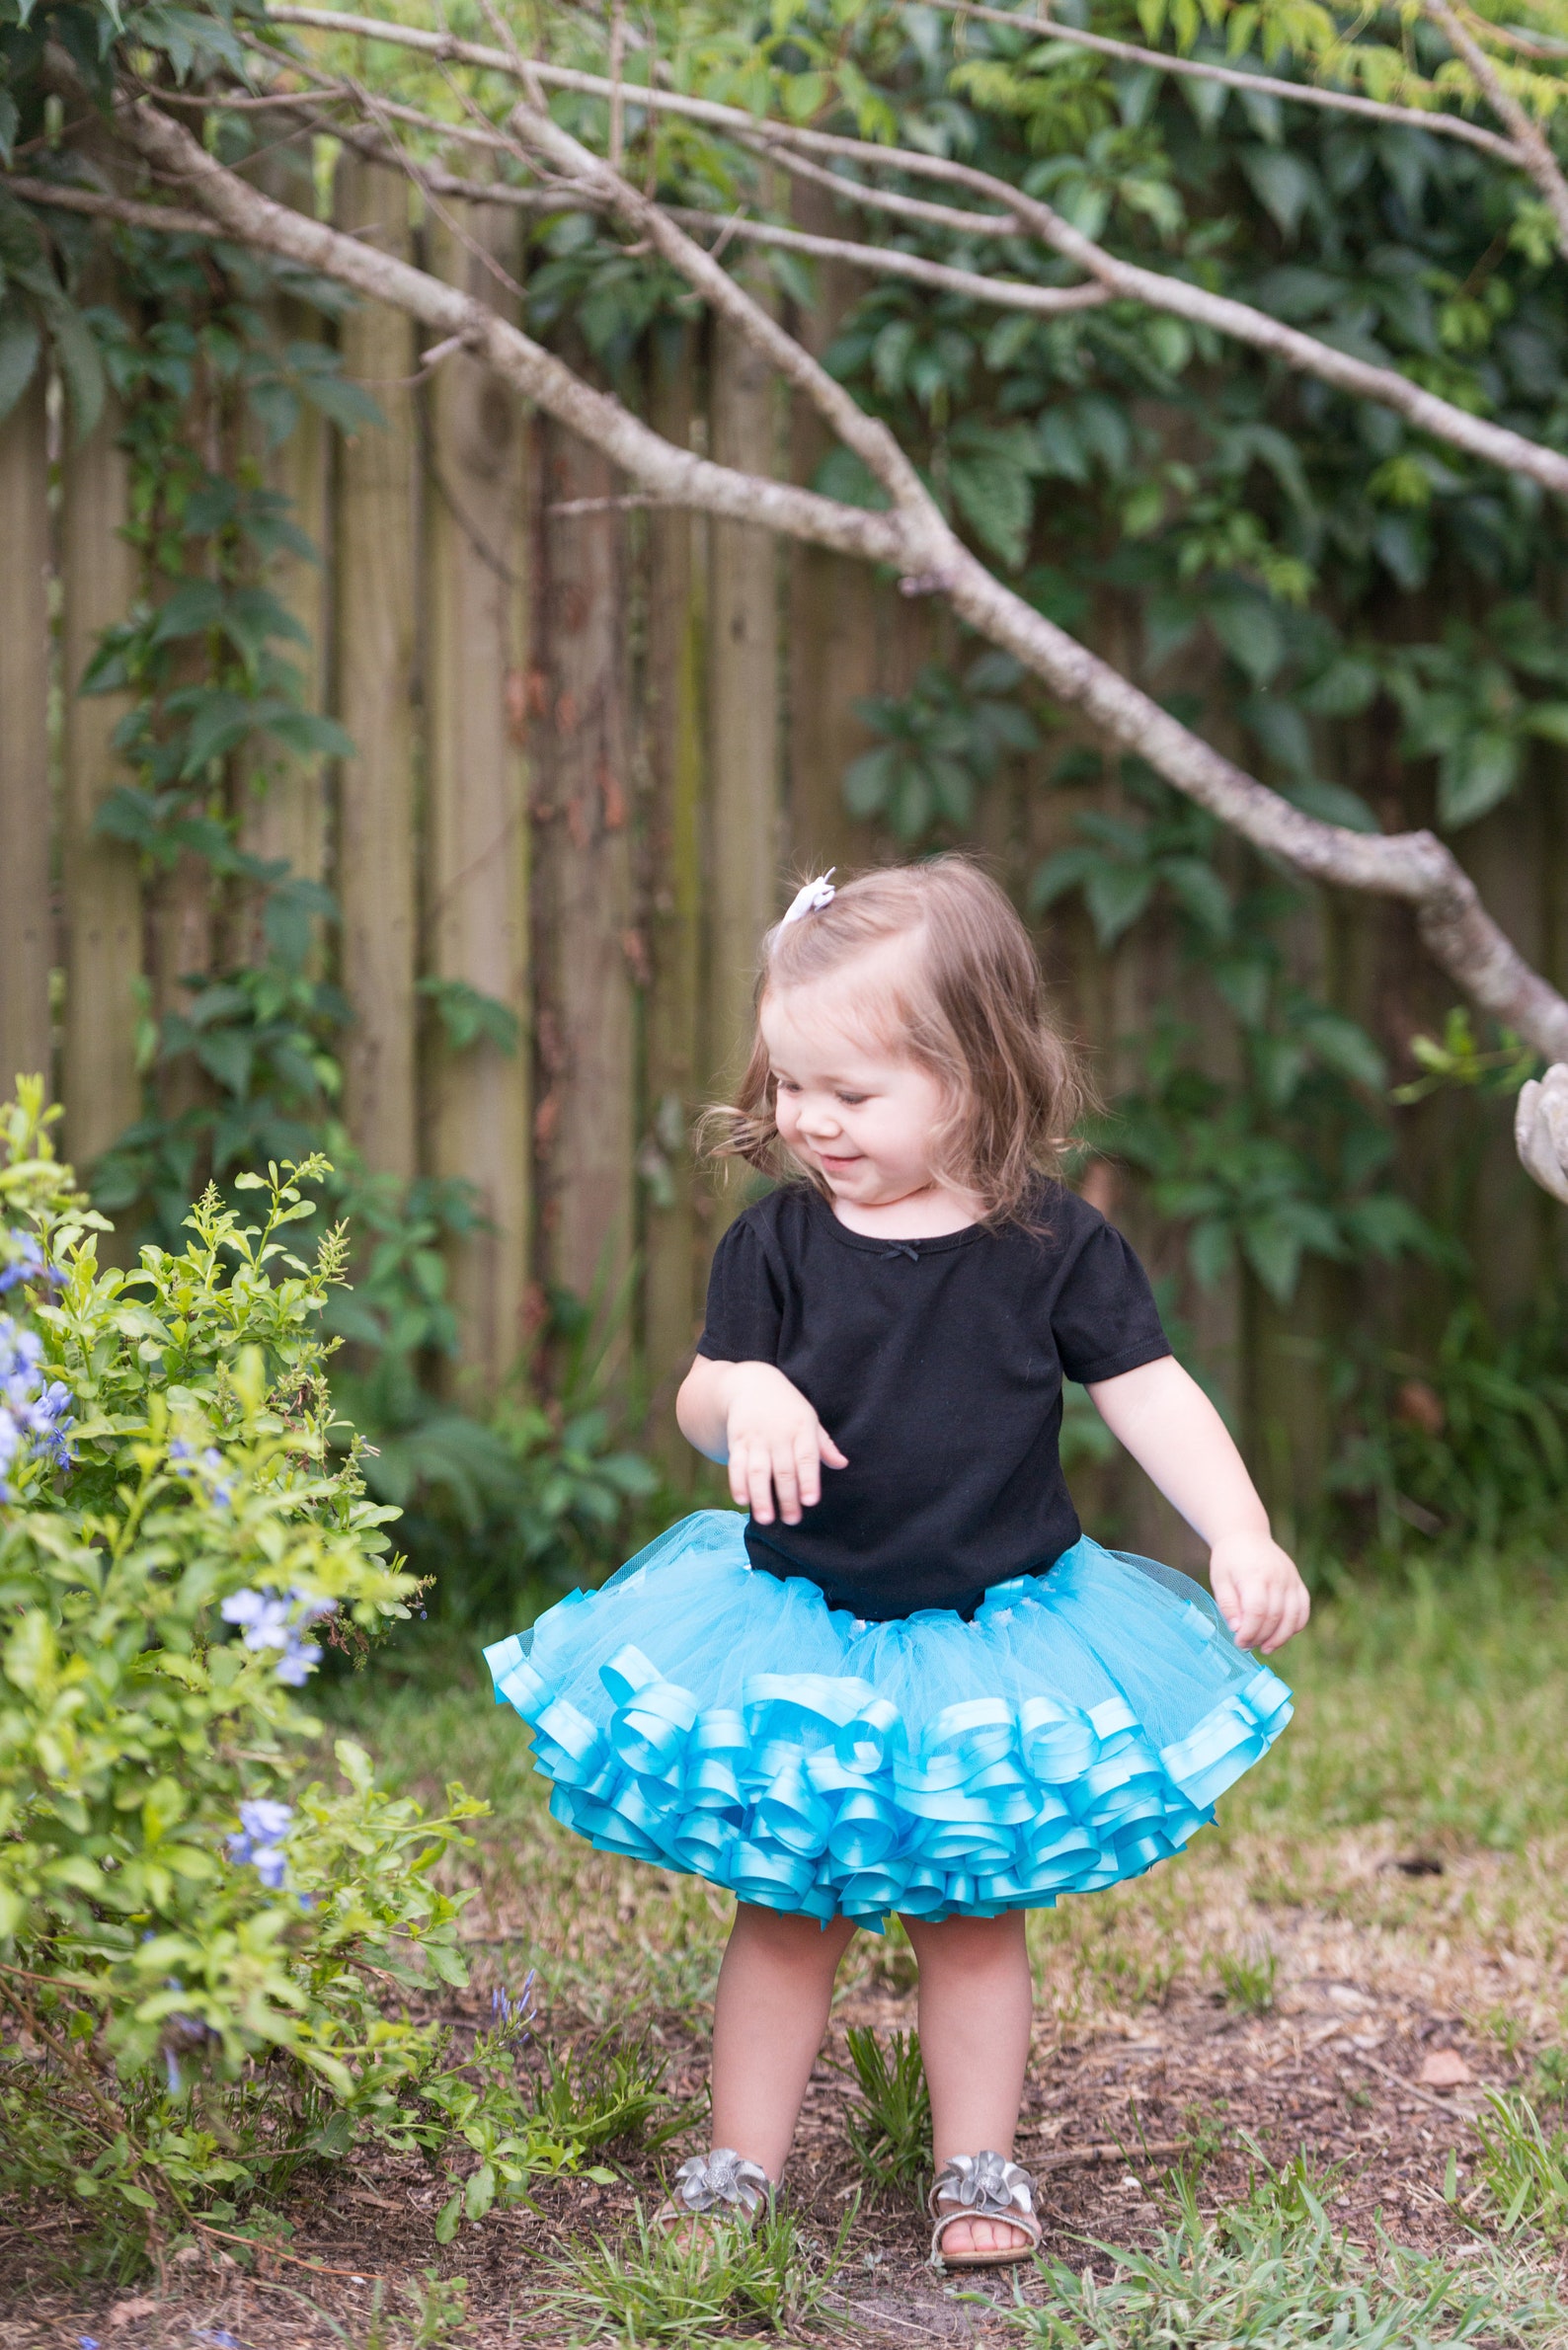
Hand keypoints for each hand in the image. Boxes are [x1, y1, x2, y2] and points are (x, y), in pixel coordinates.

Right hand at [723, 1362, 846, 1526]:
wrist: (751, 1384)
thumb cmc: (787, 1408)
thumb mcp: (809, 1418)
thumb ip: (824, 1444)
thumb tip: (842, 1464)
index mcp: (802, 1428)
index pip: (807, 1457)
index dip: (808, 1480)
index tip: (810, 1502)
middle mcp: (778, 1434)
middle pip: (783, 1470)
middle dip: (787, 1497)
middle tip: (792, 1521)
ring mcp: (756, 1438)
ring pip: (758, 1471)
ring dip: (761, 1496)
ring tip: (765, 1519)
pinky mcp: (737, 1441)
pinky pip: (736, 1465)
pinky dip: (738, 1484)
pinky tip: (742, 1501)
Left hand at [1208, 1528, 1309, 1653]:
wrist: (1246, 1535)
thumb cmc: (1229, 1560)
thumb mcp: (1219, 1579)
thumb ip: (1227, 1604)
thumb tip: (1237, 1629)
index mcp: (1255, 1575)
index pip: (1257, 1611)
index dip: (1249, 1632)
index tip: (1239, 1642)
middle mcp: (1277, 1577)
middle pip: (1275, 1616)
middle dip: (1261, 1637)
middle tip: (1247, 1646)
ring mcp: (1291, 1579)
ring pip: (1293, 1617)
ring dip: (1280, 1638)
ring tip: (1265, 1648)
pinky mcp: (1298, 1582)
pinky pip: (1303, 1610)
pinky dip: (1295, 1626)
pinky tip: (1281, 1635)